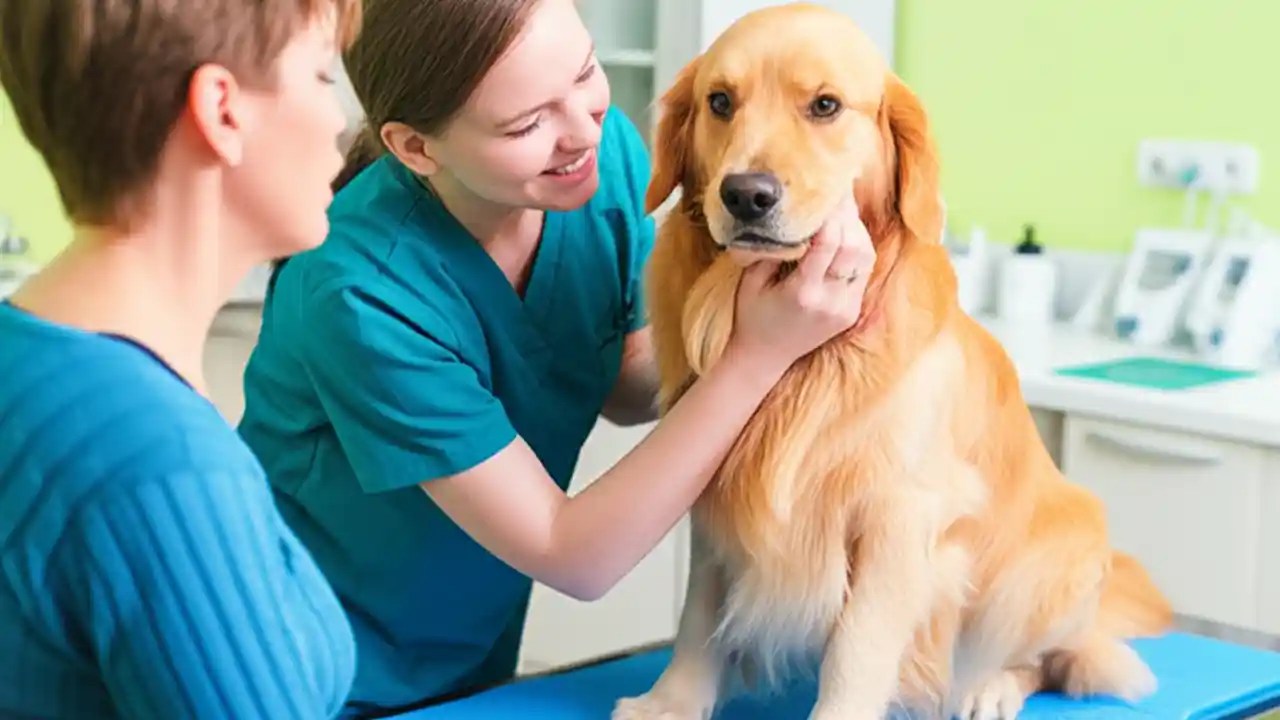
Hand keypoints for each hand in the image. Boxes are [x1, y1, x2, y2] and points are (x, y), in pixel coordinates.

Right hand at [729, 198, 874, 371]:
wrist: (764, 357)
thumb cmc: (751, 315)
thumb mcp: (751, 280)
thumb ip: (773, 248)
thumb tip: (795, 216)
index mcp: (802, 293)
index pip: (829, 243)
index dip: (832, 213)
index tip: (826, 190)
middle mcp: (830, 302)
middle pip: (854, 246)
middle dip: (847, 215)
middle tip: (837, 193)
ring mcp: (845, 309)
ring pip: (865, 257)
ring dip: (856, 229)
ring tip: (841, 211)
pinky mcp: (852, 311)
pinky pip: (863, 271)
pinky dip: (857, 247)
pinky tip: (845, 233)